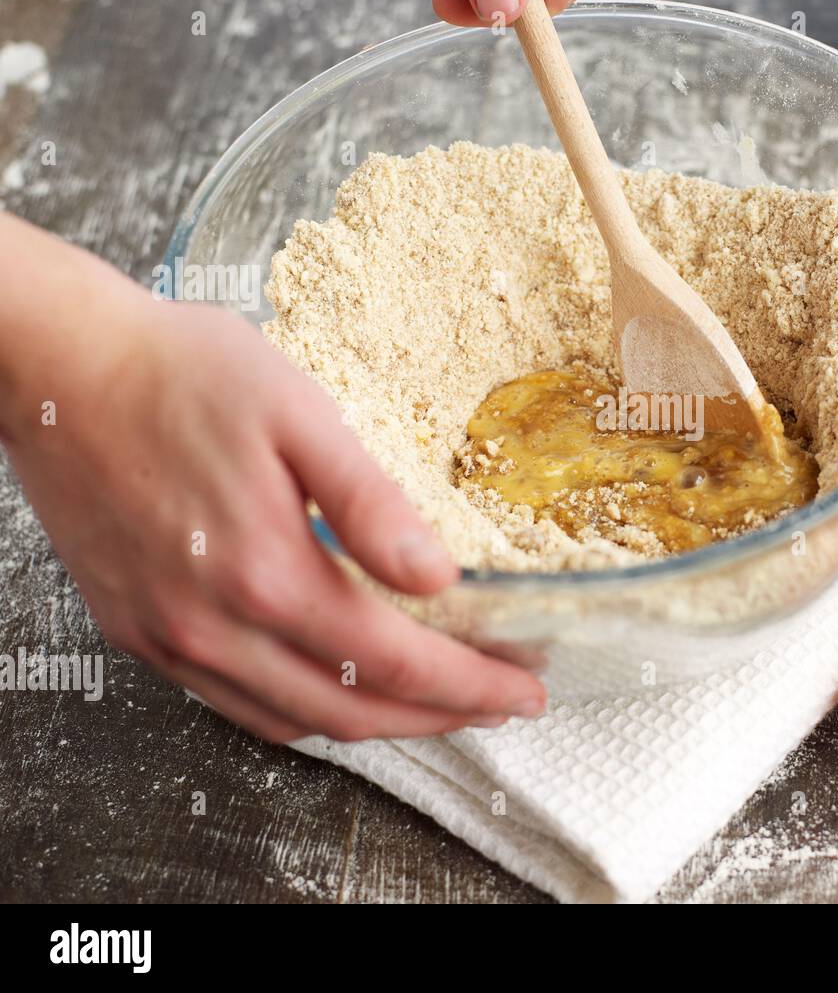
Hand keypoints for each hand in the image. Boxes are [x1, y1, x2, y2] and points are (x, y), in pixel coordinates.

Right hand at [0, 214, 546, 742]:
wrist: (59, 367)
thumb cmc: (179, 374)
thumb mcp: (298, 414)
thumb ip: (371, 503)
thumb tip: (440, 575)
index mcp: (267, 572)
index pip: (397, 661)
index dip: (471, 684)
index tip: (525, 687)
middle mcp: (216, 625)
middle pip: (354, 709)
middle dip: (441, 717)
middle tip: (497, 701)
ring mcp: (172, 639)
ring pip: (295, 721)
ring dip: (377, 723)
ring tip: (435, 704)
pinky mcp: (140, 634)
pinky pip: (236, 707)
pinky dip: (303, 713)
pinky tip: (338, 689)